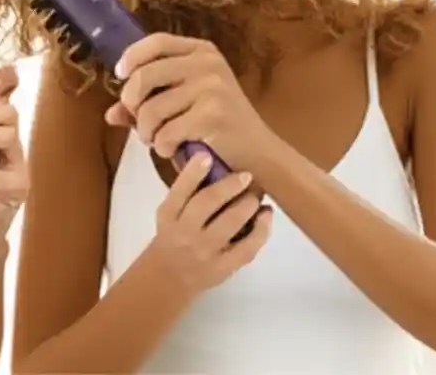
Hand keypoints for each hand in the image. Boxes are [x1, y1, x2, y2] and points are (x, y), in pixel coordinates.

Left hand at [103, 33, 276, 168]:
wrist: (257, 154)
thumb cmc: (218, 128)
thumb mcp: (185, 105)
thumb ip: (149, 103)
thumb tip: (110, 114)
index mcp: (202, 51)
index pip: (156, 42)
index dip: (132, 57)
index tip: (121, 75)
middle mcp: (207, 64)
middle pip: (145, 76)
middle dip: (132, 104)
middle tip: (141, 122)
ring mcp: (211, 87)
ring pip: (150, 110)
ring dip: (146, 133)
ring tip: (158, 140)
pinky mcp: (212, 115)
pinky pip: (165, 133)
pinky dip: (162, 147)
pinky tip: (173, 150)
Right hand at [146, 152, 273, 294]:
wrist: (169, 278)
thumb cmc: (172, 236)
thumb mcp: (170, 213)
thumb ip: (187, 190)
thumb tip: (213, 158)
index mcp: (169, 215)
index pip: (180, 190)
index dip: (193, 172)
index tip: (207, 156)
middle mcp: (185, 231)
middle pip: (207, 203)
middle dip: (229, 186)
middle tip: (246, 175)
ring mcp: (206, 250)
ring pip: (230, 223)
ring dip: (248, 204)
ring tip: (257, 196)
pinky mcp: (224, 266)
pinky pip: (247, 248)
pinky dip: (261, 230)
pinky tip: (266, 216)